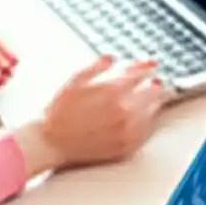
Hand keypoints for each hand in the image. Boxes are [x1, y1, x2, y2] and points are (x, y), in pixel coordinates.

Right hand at [39, 56, 166, 168]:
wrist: (50, 142)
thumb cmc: (59, 111)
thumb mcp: (75, 79)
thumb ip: (97, 65)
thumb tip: (113, 58)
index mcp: (113, 90)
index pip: (143, 73)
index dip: (147, 67)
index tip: (150, 65)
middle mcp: (124, 110)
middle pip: (156, 91)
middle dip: (152, 83)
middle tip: (149, 82)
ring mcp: (127, 130)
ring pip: (155, 110)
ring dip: (151, 101)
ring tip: (142, 99)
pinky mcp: (127, 146)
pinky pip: (148, 130)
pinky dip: (147, 120)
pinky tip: (137, 117)